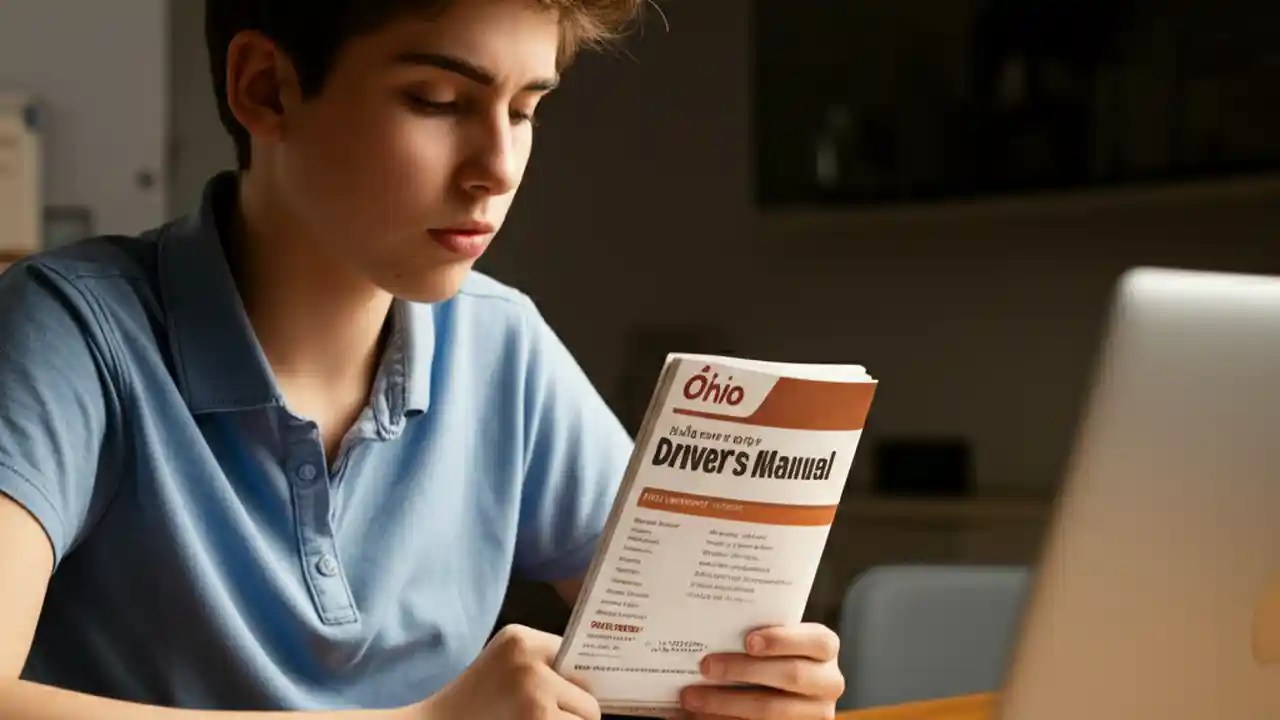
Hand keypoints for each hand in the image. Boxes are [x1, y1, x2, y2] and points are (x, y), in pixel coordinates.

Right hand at [416, 624, 600, 719]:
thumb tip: (593, 682)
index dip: (578, 682)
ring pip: (589, 716)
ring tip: (536, 719)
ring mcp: (535, 691)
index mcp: (520, 638)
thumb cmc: (474, 699)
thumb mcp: (506, 663)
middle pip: (588, 689)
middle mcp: (530, 658)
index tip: (574, 695)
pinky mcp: (537, 718)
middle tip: (546, 714)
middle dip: (576, 710)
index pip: (578, 656)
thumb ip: (543, 662)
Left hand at [681, 623, 843, 718]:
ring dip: (726, 704)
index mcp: (824, 648)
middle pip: (791, 676)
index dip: (782, 640)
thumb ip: (755, 635)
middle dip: (743, 671)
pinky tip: (701, 716)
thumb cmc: (771, 655)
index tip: (748, 641)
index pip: (816, 641)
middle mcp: (828, 682)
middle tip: (705, 666)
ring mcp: (817, 713)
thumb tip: (709, 627)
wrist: (783, 692)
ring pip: (772, 711)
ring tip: (692, 697)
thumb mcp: (772, 641)